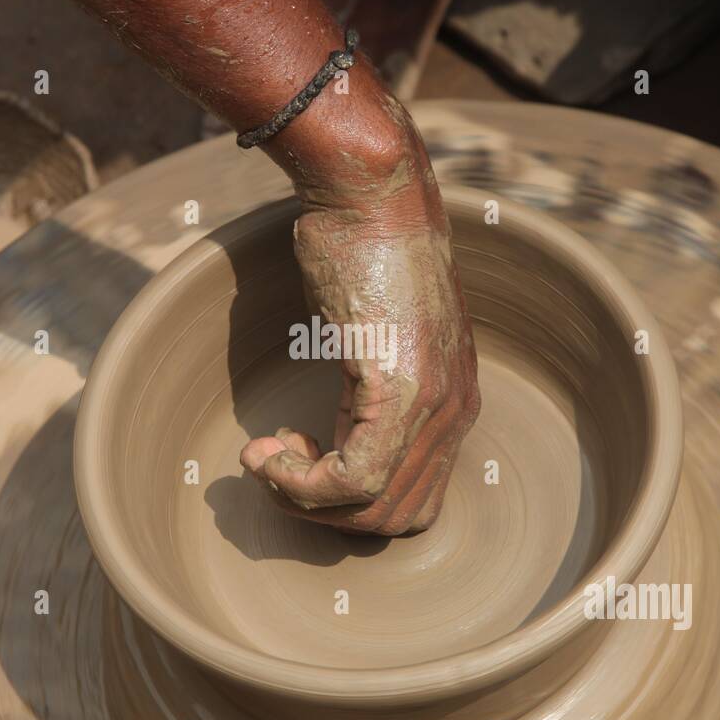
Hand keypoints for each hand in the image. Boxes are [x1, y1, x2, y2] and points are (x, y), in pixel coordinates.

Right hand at [240, 116, 479, 534]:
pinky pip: (353, 480)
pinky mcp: (397, 393)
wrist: (370, 198)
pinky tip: (266, 451)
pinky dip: (299, 483)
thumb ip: (376, 393)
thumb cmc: (364, 252)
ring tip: (266, 456)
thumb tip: (338, 440)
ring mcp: (431, 406)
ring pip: (371, 511)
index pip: (411, 503)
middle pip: (393, 520)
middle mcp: (453, 414)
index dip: (348, 505)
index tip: (300, 456)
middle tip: (278, 466)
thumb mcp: (379, 338)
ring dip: (303, 500)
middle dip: (322, 512)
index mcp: (453, 404)